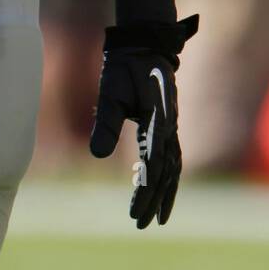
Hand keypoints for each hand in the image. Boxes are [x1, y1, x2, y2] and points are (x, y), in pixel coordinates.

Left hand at [90, 14, 198, 227]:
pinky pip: (169, 156)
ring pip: (172, 167)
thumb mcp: (110, 92)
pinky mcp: (166, 125)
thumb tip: (96, 156)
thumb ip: (105, 123)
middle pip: (166, 172)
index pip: (154, 164)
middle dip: (155, 199)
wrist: (142, 45)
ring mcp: (171, 127)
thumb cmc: (124, 68)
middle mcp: (169, 127)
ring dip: (164, 192)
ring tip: (155, 217)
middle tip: (141, 223)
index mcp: (158, 120)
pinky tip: (150, 186)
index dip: (145, 189)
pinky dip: (164, 175)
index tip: (135, 211)